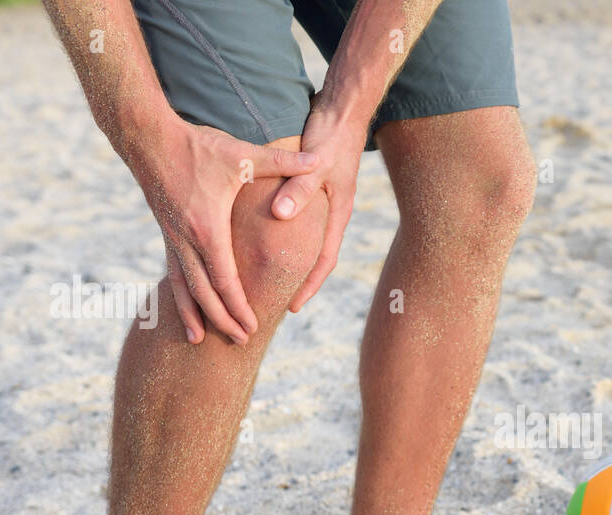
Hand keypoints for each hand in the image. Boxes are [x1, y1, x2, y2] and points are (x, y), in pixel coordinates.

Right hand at [133, 122, 319, 343]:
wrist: (147, 136)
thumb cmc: (197, 145)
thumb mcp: (243, 154)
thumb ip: (284, 162)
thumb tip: (321, 160)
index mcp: (208, 229)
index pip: (226, 280)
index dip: (240, 306)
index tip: (254, 327)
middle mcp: (186, 240)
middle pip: (205, 293)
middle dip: (222, 320)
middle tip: (241, 342)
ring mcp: (171, 238)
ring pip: (182, 287)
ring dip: (193, 314)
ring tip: (199, 340)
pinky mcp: (165, 233)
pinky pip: (172, 273)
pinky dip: (177, 295)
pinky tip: (182, 309)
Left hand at [268, 107, 363, 312]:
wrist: (344, 110)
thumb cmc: (331, 136)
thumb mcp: (317, 162)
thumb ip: (299, 188)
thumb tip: (281, 215)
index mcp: (337, 214)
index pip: (324, 260)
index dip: (309, 285)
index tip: (292, 306)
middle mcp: (332, 213)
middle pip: (317, 256)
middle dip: (300, 281)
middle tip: (277, 302)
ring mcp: (324, 203)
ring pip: (308, 241)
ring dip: (292, 260)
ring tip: (269, 276)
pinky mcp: (312, 191)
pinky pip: (299, 222)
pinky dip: (286, 236)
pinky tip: (268, 238)